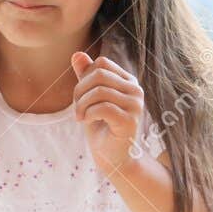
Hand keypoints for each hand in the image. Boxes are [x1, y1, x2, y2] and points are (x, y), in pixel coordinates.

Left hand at [71, 50, 148, 176]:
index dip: (85, 77)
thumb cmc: (101, 126)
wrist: (112, 157)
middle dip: (80, 91)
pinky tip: (86, 122)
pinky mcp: (130, 121)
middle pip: (99, 75)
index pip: (102, 63)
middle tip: (76, 109)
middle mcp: (136, 90)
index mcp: (128, 81)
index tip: (80, 97)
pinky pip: (102, 108)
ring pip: (99, 91)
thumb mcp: (90, 98)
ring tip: (80, 117)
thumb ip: (86, 76)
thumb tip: (77, 54)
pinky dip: (88, 114)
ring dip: (81, 105)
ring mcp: (136, 106)